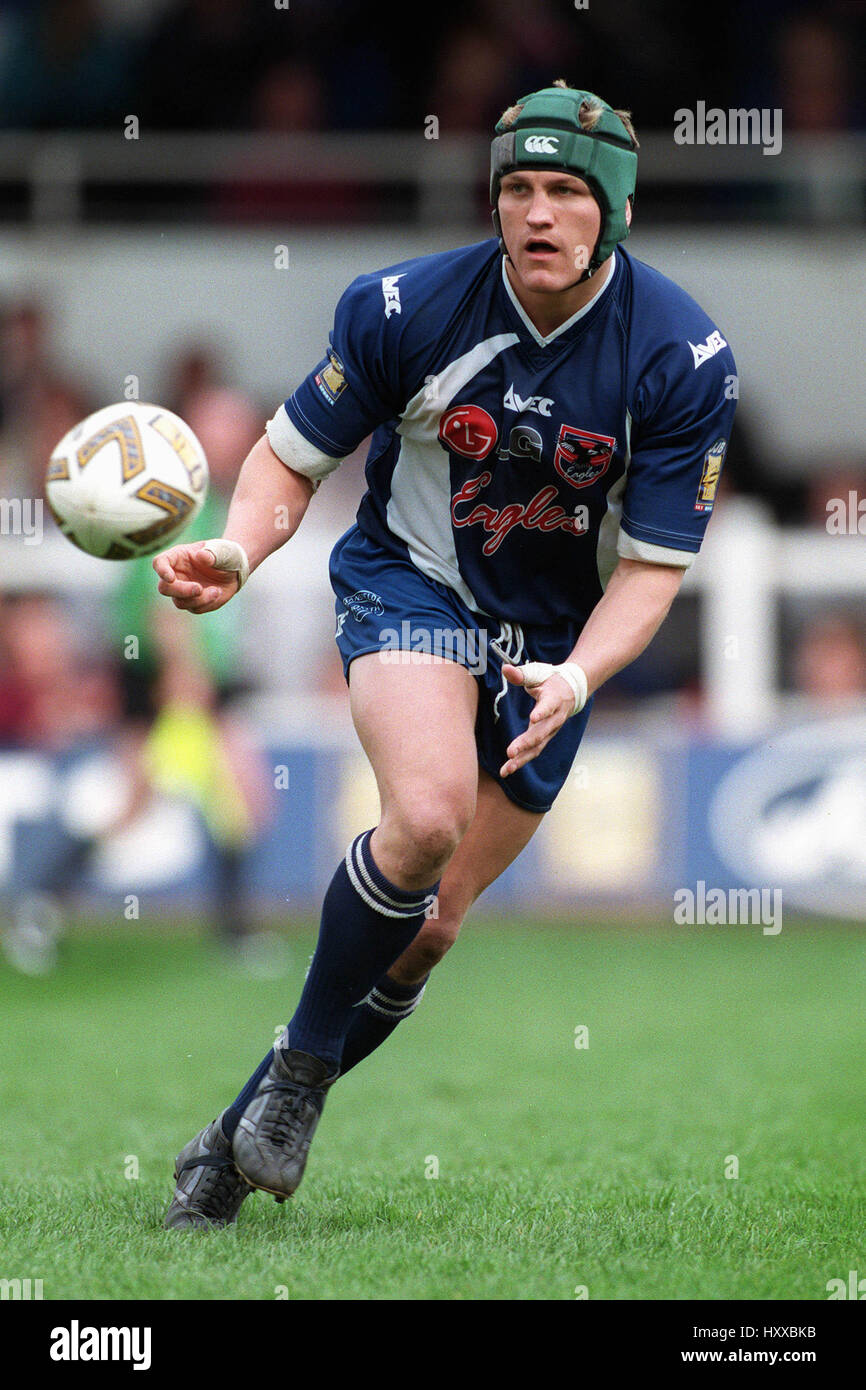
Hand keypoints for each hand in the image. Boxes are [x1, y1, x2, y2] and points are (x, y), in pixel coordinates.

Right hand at [152, 540, 244, 613]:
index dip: (161, 570)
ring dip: (198, 599)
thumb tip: (201, 556)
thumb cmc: (224, 555)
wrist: (234, 571)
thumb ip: (213, 553)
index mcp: (177, 557)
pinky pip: (195, 608)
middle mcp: (176, 575)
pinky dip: (207, 603)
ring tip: (216, 591)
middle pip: (164, 588)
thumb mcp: (222, 551)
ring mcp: (183, 590)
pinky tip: (218, 593)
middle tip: (199, 588)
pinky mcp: (193, 602)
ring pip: (179, 602)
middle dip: (181, 590)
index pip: (159, 562)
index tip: (170, 577)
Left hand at [498, 663, 578, 777]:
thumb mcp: (538, 673)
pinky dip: (521, 761)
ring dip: (522, 759)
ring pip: (537, 747)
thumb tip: (505, 669)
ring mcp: (551, 731)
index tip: (533, 717)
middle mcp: (554, 718)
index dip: (542, 712)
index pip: (549, 706)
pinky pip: (533, 751)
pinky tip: (506, 770)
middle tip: (511, 751)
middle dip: (526, 743)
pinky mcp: (545, 738)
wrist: (571, 691)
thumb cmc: (551, 681)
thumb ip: (521, 674)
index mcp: (554, 699)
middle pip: (541, 732)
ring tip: (507, 769)